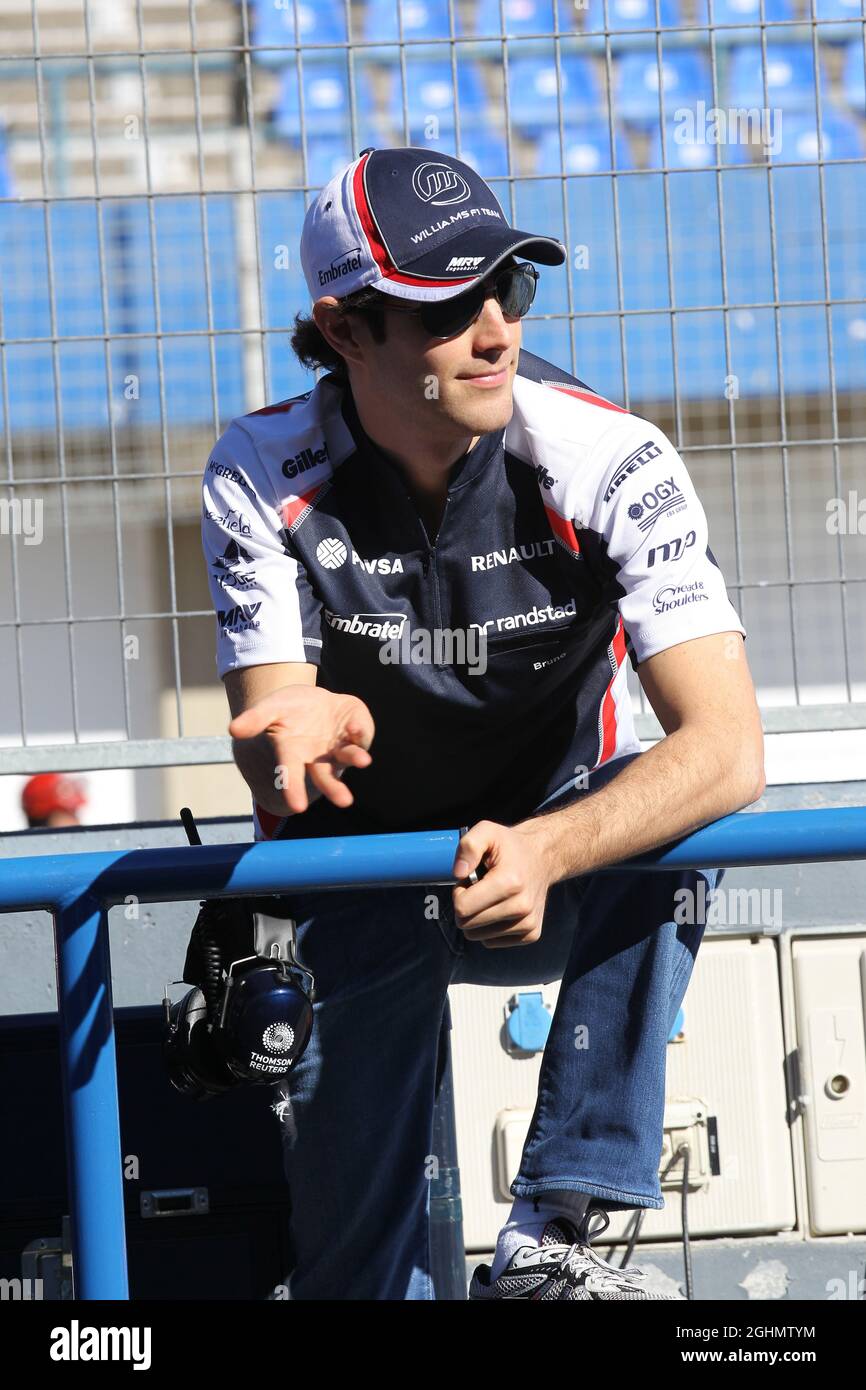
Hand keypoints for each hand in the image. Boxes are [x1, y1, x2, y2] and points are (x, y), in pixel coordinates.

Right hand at [228, 685, 374, 813]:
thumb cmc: (285, 710)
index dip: (293, 788)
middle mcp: (316, 759)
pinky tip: (355, 728)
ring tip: (363, 761)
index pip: (290, 774)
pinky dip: (360, 733)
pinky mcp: (355, 736)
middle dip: (334, 789)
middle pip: (325, 777)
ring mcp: (337, 749)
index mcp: (291, 754)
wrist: (311, 702)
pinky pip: (361, 737)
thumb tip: (232, 730)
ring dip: (355, 759)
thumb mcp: (269, 708)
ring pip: (346, 759)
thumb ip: (254, 719)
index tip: (298, 806)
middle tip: (344, 801)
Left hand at [451, 819, 556, 947]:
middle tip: (478, 889)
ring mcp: (528, 923)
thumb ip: (468, 846)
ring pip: (478, 936)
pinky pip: (491, 942)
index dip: (458, 894)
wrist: (542, 857)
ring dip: (477, 918)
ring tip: (490, 897)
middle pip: (468, 926)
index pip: (463, 908)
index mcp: (509, 882)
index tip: (468, 882)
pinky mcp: (531, 934)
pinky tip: (499, 908)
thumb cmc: (509, 846)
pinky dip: (489, 927)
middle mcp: (522, 907)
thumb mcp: (487, 831)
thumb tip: (458, 873)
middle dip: (465, 907)